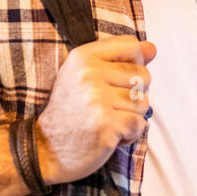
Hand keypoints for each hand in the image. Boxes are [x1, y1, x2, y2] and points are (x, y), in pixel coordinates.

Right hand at [35, 35, 156, 184]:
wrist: (44, 149)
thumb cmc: (69, 112)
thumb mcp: (84, 76)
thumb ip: (119, 59)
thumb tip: (152, 48)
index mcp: (83, 57)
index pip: (132, 46)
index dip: (135, 63)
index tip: (118, 79)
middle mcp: (89, 75)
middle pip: (143, 75)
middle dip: (134, 94)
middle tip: (109, 106)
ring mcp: (97, 100)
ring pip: (144, 102)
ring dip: (131, 116)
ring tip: (108, 120)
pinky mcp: (106, 125)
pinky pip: (140, 124)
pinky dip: (130, 134)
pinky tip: (111, 134)